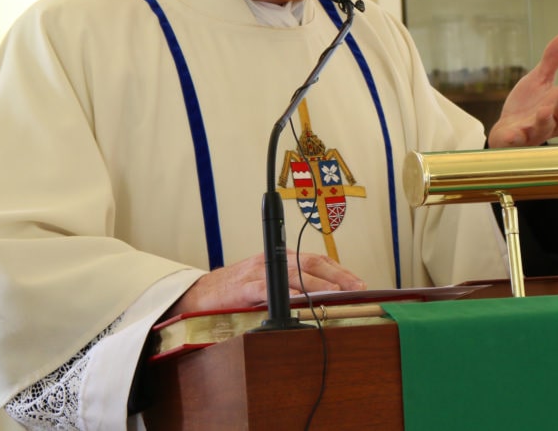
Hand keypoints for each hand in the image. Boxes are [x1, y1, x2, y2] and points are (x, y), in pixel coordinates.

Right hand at [168, 251, 365, 315]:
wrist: (197, 296)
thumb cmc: (232, 292)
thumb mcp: (265, 285)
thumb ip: (288, 287)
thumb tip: (319, 299)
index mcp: (279, 258)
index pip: (316, 260)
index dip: (339, 269)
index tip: (358, 281)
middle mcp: (272, 260)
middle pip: (312, 262)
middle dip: (339, 274)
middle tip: (360, 286)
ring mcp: (258, 272)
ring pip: (295, 273)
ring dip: (320, 283)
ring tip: (340, 292)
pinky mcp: (244, 287)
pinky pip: (269, 288)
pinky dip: (287, 293)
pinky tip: (302, 299)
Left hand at [487, 34, 557, 148]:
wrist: (506, 131)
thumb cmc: (528, 106)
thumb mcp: (539, 80)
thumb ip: (552, 62)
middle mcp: (553, 121)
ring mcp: (535, 132)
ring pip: (544, 128)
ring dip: (545, 120)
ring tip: (543, 110)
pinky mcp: (517, 141)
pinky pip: (517, 141)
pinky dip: (515, 138)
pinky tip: (511, 134)